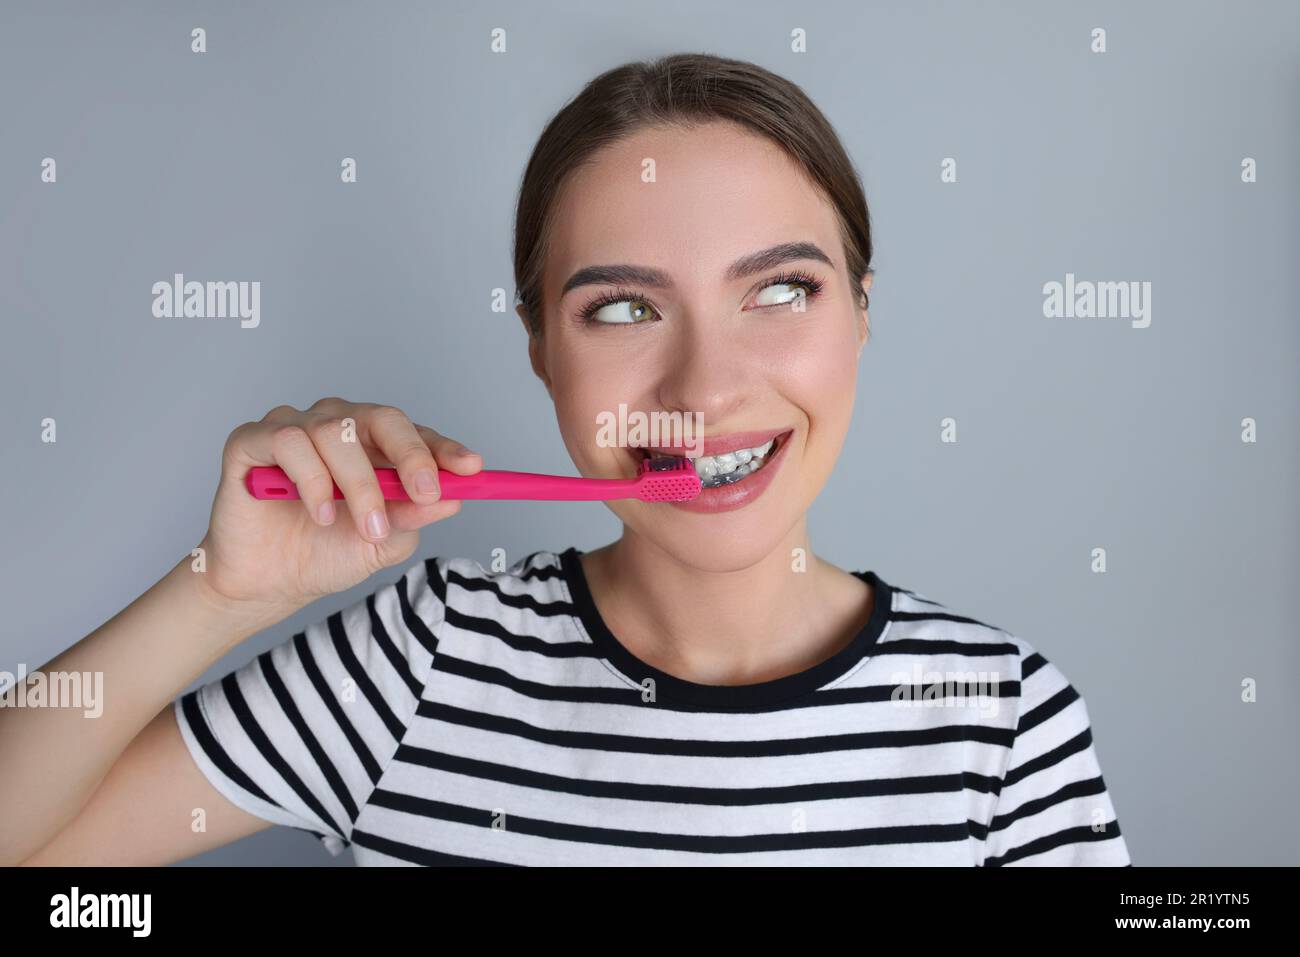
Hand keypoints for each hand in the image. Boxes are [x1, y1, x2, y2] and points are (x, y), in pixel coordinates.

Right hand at [196, 397, 480, 608]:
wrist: (267, 584)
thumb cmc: (324, 553)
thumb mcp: (383, 543)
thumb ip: (413, 517)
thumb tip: (454, 497)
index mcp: (373, 446)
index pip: (415, 434)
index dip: (444, 449)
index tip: (471, 469)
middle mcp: (336, 426)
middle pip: (381, 417)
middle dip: (410, 454)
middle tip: (423, 492)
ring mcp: (294, 429)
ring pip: (337, 431)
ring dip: (359, 484)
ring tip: (365, 527)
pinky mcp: (253, 441)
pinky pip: (289, 441)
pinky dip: (312, 480)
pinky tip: (319, 513)